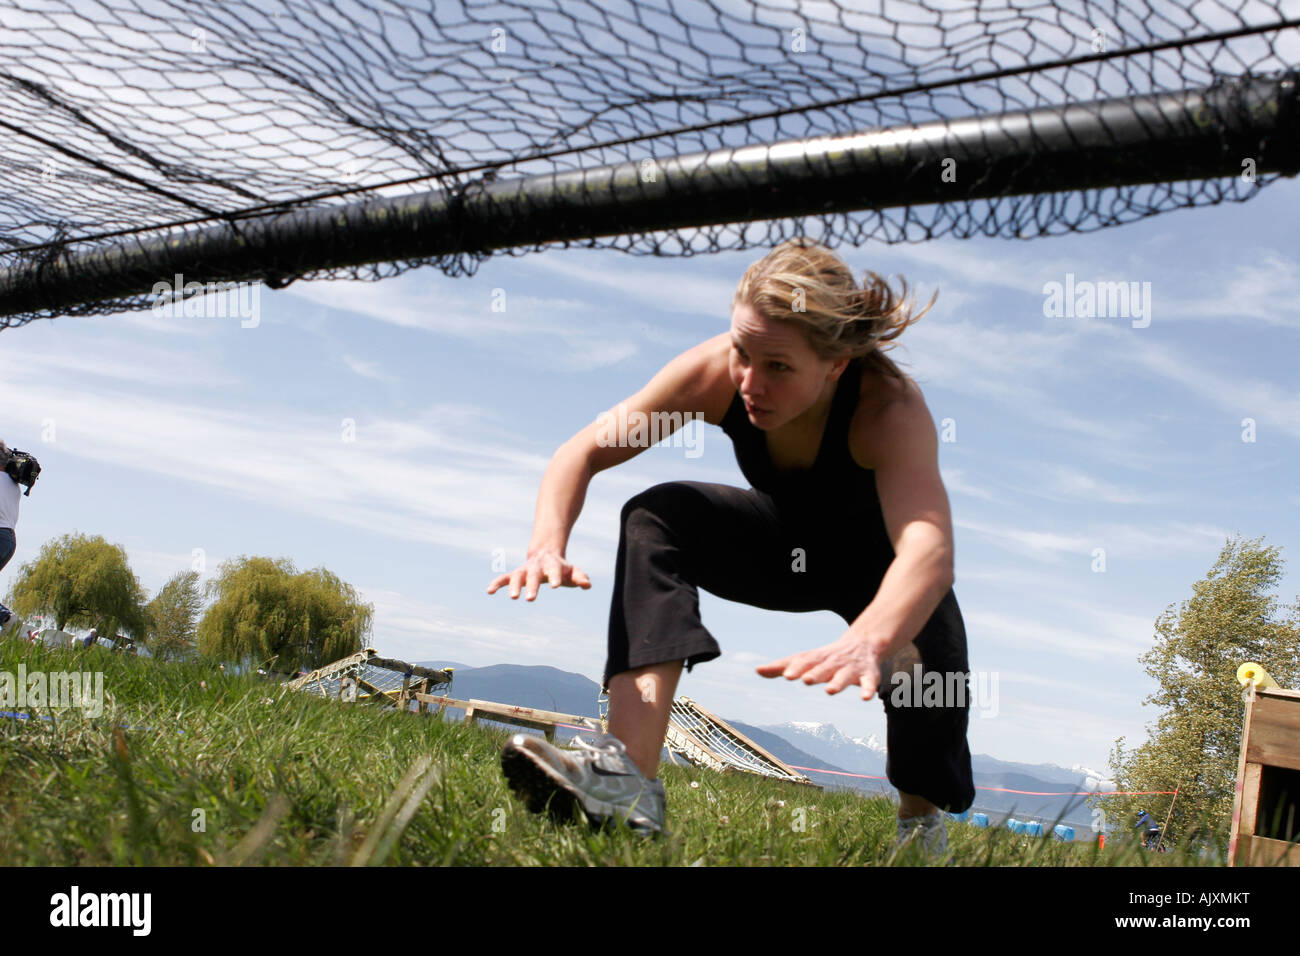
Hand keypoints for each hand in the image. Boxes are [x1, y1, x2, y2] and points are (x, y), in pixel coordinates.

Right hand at [486, 547, 590, 600]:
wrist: (546, 554)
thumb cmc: (561, 568)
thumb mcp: (572, 572)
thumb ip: (579, 577)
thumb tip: (587, 585)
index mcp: (552, 565)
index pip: (554, 571)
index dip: (555, 577)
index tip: (556, 586)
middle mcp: (536, 567)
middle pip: (534, 576)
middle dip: (532, 586)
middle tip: (531, 599)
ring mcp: (525, 570)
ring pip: (517, 576)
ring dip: (514, 586)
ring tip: (514, 597)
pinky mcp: (515, 574)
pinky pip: (504, 578)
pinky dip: (496, 583)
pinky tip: (489, 591)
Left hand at [755, 629, 883, 698]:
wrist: (864, 642)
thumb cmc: (827, 656)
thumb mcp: (805, 659)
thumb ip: (781, 666)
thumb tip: (756, 670)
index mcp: (817, 659)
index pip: (805, 662)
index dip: (796, 667)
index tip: (786, 675)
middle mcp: (833, 662)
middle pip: (823, 668)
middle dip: (815, 674)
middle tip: (806, 680)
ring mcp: (850, 668)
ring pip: (844, 676)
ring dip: (838, 682)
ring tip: (830, 690)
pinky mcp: (868, 675)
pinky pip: (869, 683)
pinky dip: (868, 689)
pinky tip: (865, 697)